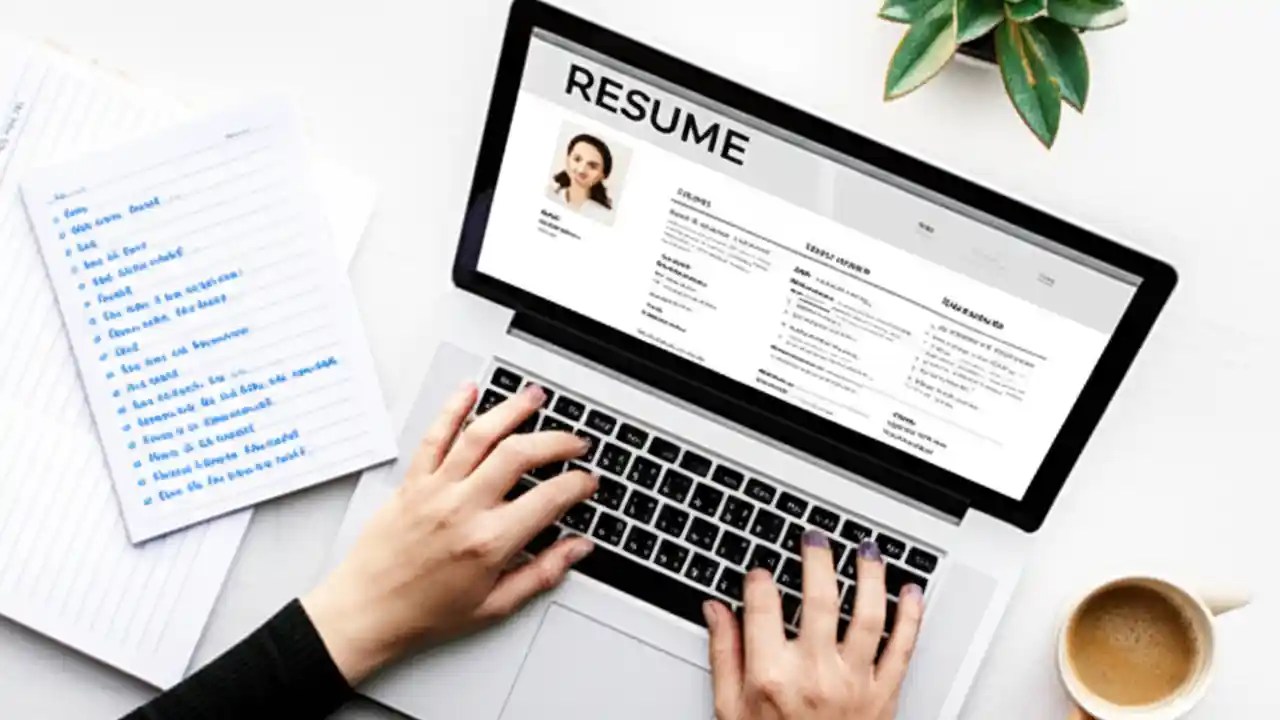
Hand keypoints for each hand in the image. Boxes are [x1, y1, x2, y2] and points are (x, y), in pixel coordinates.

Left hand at [302, 382, 597, 684]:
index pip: (550, 498)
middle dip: (557, 441)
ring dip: (512, 410)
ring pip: (480, 435)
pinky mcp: (412, 483)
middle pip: (520, 454)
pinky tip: (469, 391)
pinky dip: (452, 409)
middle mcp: (464, 509)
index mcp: (489, 542)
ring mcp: (436, 491)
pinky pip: (434, 437)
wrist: (366, 612)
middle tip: (575, 441)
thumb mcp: (495, 605)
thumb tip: (576, 550)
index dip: (578, 484)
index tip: (587, 482)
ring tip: (534, 398)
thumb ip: (541, 573)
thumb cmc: (424, 613)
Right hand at [705, 532, 924, 719]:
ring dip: (870, 576)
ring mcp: (854, 685)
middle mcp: (815, 676)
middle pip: (820, 599)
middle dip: (816, 559)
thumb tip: (715, 611)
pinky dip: (912, 616)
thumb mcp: (730, 711)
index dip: (758, 580)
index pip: (764, 607)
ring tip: (866, 550)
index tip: (759, 571)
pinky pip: (903, 649)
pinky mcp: (883, 697)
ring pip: (869, 616)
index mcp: (772, 676)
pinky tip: (910, 590)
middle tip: (814, 538)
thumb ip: (724, 655)